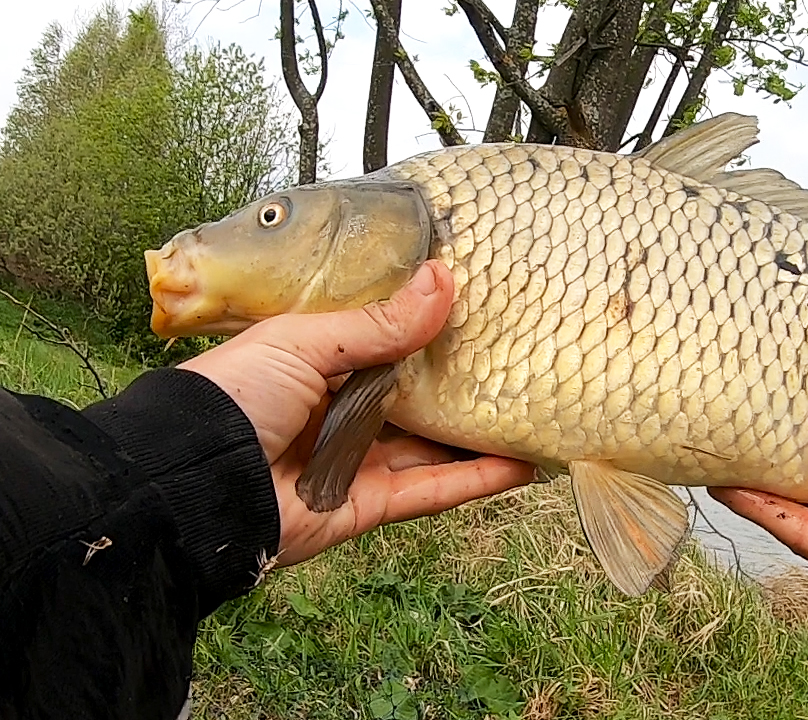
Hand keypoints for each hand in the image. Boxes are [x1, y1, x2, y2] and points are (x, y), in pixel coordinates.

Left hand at [178, 261, 534, 566]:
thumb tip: (443, 281)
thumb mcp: (304, 341)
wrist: (194, 483)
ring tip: (533, 414)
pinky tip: (520, 466)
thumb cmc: (235, 396)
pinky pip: (430, 491)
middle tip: (517, 361)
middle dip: (461, 383)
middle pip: (414, 397)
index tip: (477, 310)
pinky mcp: (367, 505)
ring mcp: (355, 460)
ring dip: (479, 434)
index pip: (382, 343)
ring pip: (431, 446)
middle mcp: (338, 410)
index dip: (426, 329)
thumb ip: (379, 324)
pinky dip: (475, 480)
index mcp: (315, 363)